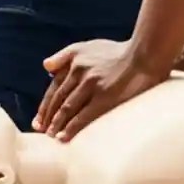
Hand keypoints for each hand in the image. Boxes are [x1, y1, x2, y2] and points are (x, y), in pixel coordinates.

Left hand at [33, 39, 168, 141]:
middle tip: (41, 131)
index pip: (54, 88)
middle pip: (58, 99)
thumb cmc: (117, 52)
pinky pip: (84, 115)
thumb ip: (64, 56)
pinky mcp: (105, 96)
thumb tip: (46, 67)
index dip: (45, 106)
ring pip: (68, 108)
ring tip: (51, 136)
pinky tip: (64, 137)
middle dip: (47, 117)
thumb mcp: (87, 46)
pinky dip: (72, 128)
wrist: (145, 55)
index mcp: (73, 63)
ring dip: (57, 124)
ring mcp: (91, 85)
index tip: (38, 120)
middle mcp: (78, 73)